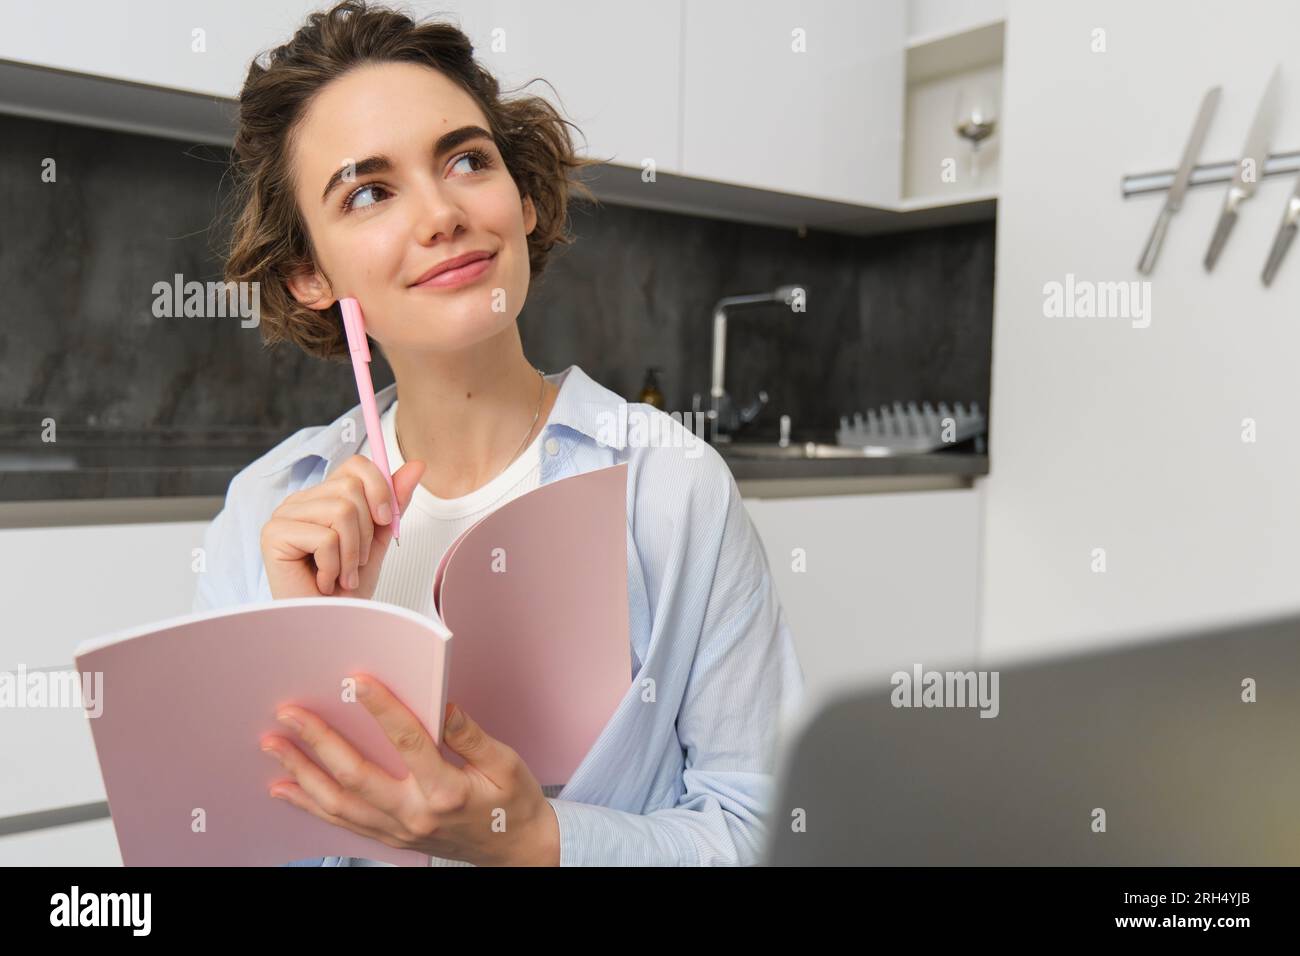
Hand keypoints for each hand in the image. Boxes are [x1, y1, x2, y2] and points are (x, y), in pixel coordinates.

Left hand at [259, 674, 559, 865]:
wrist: (516, 851)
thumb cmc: (511, 805)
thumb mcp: (506, 764)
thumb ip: (470, 736)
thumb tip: (443, 707)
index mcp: (446, 791)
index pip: (408, 742)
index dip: (381, 708)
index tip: (357, 682)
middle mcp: (415, 814)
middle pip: (356, 776)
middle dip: (318, 741)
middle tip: (290, 715)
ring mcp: (398, 830)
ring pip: (339, 803)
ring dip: (302, 773)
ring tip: (275, 747)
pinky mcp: (390, 838)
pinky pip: (342, 822)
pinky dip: (312, 804)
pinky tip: (289, 788)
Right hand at [260, 455, 425, 599]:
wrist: (331, 628)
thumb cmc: (348, 590)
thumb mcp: (379, 540)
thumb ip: (393, 503)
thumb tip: (416, 466)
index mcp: (322, 497)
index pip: (356, 466)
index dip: (380, 489)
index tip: (387, 521)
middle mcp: (300, 501)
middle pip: (351, 488)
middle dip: (367, 532)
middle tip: (356, 562)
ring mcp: (283, 516)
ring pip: (341, 512)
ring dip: (352, 553)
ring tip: (342, 574)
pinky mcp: (273, 535)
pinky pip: (326, 537)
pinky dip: (334, 567)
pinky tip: (323, 582)